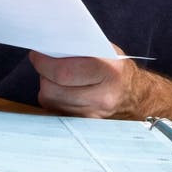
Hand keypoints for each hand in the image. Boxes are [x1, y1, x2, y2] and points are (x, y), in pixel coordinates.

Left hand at [28, 46, 148, 118]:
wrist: (135, 95)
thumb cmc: (116, 67)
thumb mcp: (105, 50)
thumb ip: (80, 48)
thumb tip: (49, 46)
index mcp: (108, 71)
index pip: (64, 72)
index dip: (44, 63)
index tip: (36, 55)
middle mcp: (102, 97)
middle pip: (53, 90)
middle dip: (44, 75)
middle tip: (44, 64)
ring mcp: (94, 115)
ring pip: (52, 102)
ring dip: (47, 87)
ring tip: (55, 76)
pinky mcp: (86, 125)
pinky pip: (57, 111)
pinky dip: (54, 99)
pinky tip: (62, 90)